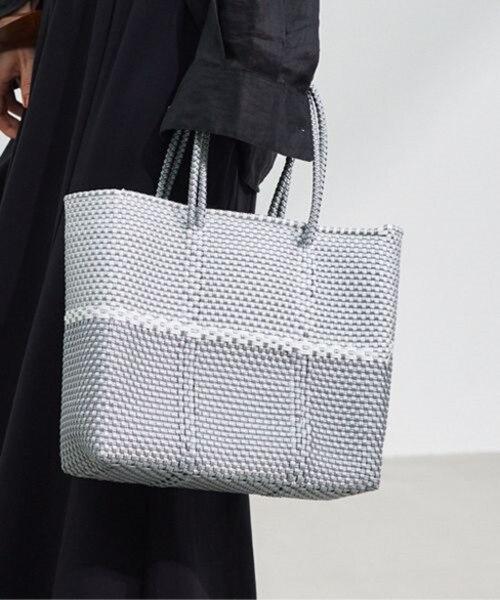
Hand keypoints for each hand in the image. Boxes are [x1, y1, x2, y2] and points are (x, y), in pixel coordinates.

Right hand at [0, 1, 36, 138]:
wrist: (18, 22)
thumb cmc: (20, 37)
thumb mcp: (29, 62)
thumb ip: (30, 86)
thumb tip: (30, 108)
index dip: (6, 126)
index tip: (19, 135)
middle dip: (12, 122)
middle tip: (26, 133)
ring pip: (4, 102)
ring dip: (17, 112)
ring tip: (32, 121)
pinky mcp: (3, 75)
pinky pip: (7, 93)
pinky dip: (18, 102)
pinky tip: (29, 109)